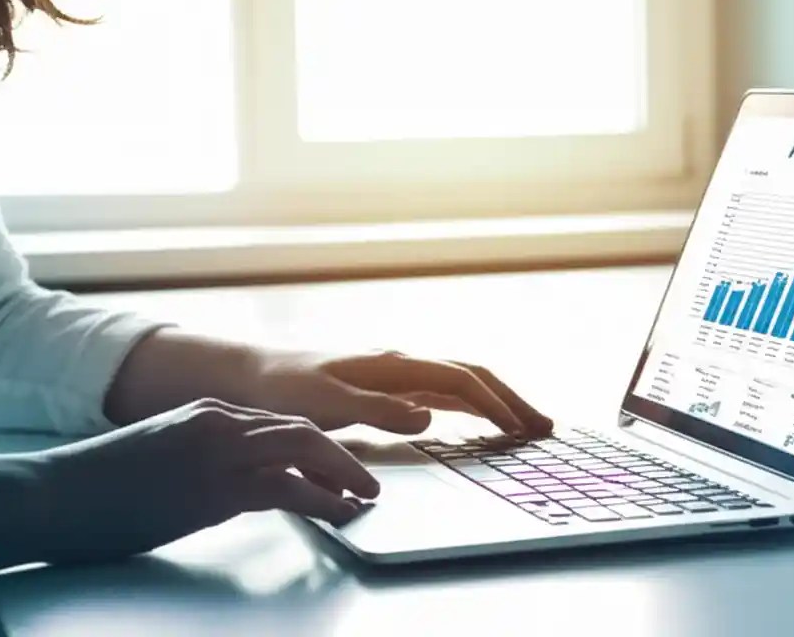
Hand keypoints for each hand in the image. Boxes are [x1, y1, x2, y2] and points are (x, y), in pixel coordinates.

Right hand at [27, 398, 377, 564]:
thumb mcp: (165, 457)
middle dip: (341, 454)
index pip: (278, 421)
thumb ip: (207, 460)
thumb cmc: (102, 486)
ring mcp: (218, 451)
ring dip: (343, 473)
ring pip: (303, 449)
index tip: (338, 463)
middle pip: (302, 429)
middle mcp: (219, 422)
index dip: (317, 443)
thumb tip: (242, 486)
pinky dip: (321, 500)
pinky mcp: (213, 487)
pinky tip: (340, 513)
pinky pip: (284, 489)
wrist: (56, 494)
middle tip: (367, 481)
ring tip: (365, 496)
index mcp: (207, 411)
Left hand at [242, 349, 553, 437]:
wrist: (248, 374)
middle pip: (472, 376)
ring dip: (496, 402)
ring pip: (461, 383)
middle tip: (546, 426)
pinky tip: (479, 420)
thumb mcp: (325, 403)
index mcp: (393, 365)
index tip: (523, 429)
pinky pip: (442, 392)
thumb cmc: (282, 390)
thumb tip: (429, 415)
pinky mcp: (388, 386)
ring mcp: (397, 373)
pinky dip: (471, 405)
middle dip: (511, 400)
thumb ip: (377, 409)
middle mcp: (402, 364)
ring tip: (526, 425)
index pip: (461, 382)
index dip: (496, 405)